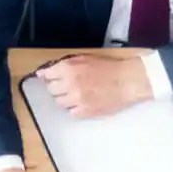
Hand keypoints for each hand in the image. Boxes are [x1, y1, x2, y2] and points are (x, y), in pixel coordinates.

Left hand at [37, 55, 152, 117]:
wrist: (128, 81)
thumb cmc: (109, 68)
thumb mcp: (85, 58)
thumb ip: (64, 64)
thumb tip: (45, 71)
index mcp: (69, 69)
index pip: (47, 75)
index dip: (49, 77)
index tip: (50, 78)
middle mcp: (70, 84)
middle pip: (51, 90)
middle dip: (57, 87)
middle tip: (67, 85)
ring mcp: (77, 100)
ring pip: (59, 103)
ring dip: (66, 98)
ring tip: (77, 94)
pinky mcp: (85, 111)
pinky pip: (71, 113)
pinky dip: (75, 108)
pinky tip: (84, 102)